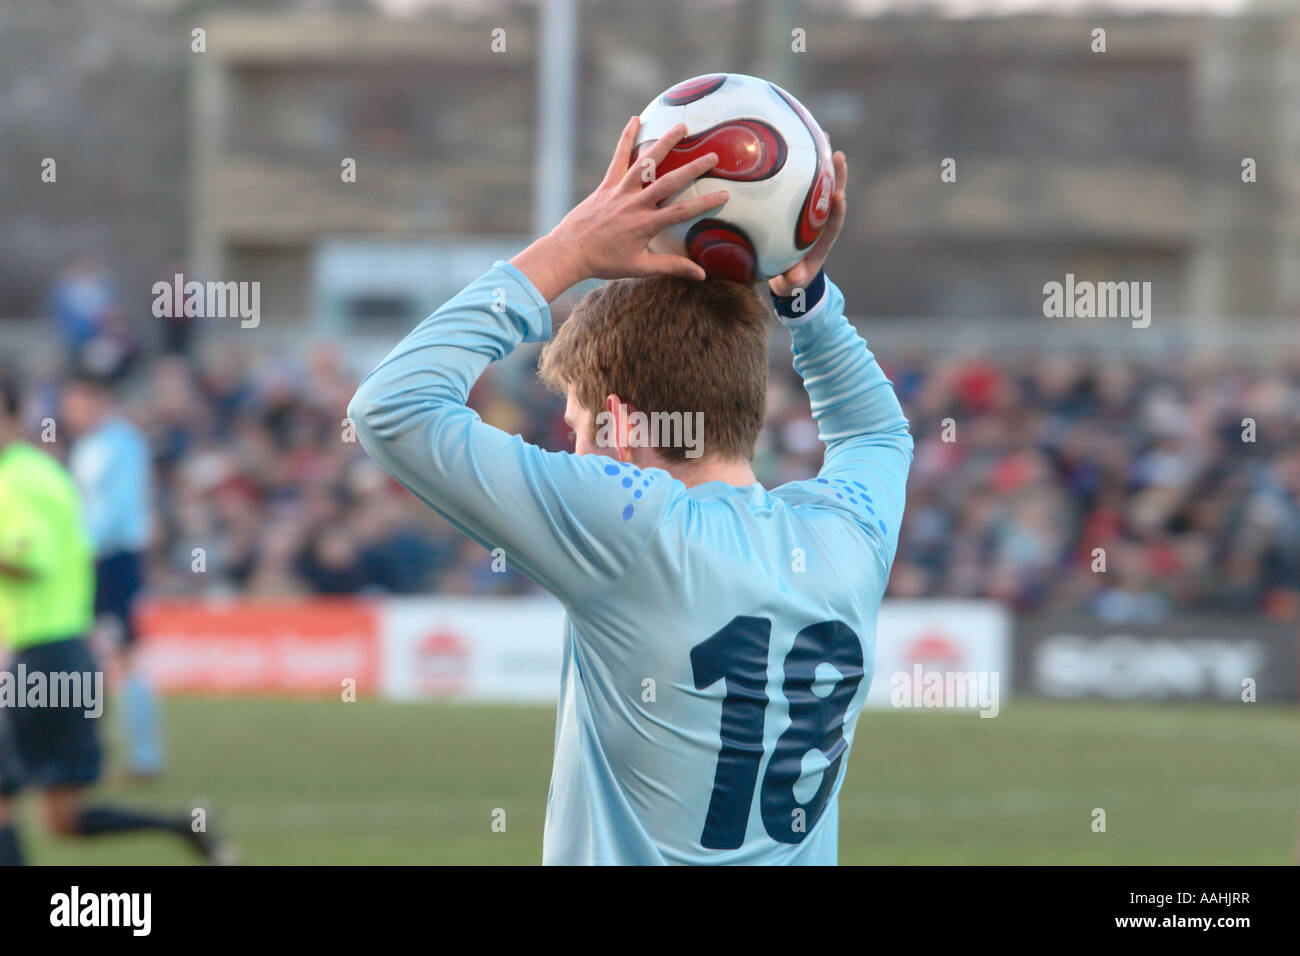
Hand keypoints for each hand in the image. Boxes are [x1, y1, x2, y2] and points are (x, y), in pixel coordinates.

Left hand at [510, 117, 729, 300]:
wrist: (570, 252)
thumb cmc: (605, 262)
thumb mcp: (640, 268)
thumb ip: (672, 267)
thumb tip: (701, 275)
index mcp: (646, 225)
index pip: (682, 212)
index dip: (705, 203)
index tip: (725, 195)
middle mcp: (635, 204)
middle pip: (669, 182)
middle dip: (693, 168)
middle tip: (713, 156)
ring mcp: (620, 191)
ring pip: (646, 163)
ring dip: (665, 143)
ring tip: (682, 127)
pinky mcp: (607, 184)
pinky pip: (618, 157)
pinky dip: (627, 138)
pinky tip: (636, 119)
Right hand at [768, 151, 846, 297]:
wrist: (790, 274)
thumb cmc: (791, 279)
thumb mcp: (791, 282)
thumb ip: (793, 279)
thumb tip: (794, 277)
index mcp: (821, 240)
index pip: (833, 223)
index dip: (837, 210)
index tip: (839, 196)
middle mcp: (820, 223)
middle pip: (831, 196)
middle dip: (837, 177)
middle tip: (838, 155)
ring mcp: (812, 213)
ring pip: (820, 184)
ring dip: (823, 162)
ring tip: (822, 137)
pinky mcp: (801, 206)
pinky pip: (803, 183)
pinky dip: (803, 166)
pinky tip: (795, 144)